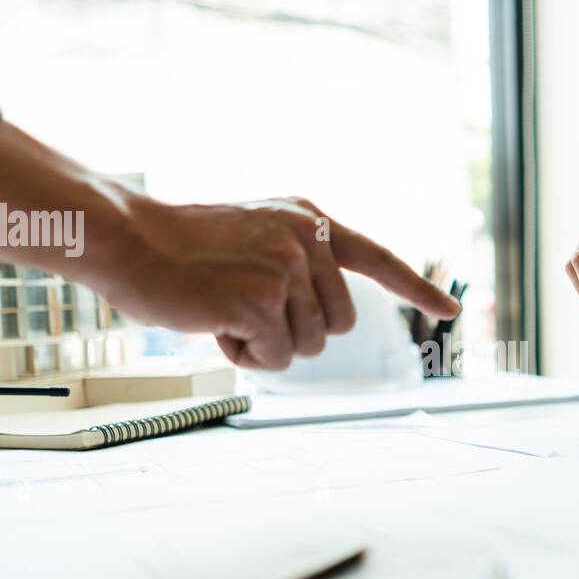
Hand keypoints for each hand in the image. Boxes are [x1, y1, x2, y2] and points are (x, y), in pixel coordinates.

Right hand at [104, 196, 459, 369]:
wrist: (128, 240)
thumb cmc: (182, 250)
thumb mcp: (254, 238)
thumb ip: (297, 263)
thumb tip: (331, 320)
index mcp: (309, 219)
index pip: (377, 257)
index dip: (416, 288)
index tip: (450, 311)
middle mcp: (307, 238)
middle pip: (340, 325)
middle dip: (297, 332)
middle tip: (244, 307)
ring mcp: (287, 267)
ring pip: (308, 346)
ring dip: (268, 344)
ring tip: (224, 308)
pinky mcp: (263, 298)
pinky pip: (276, 358)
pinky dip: (245, 355)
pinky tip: (214, 322)